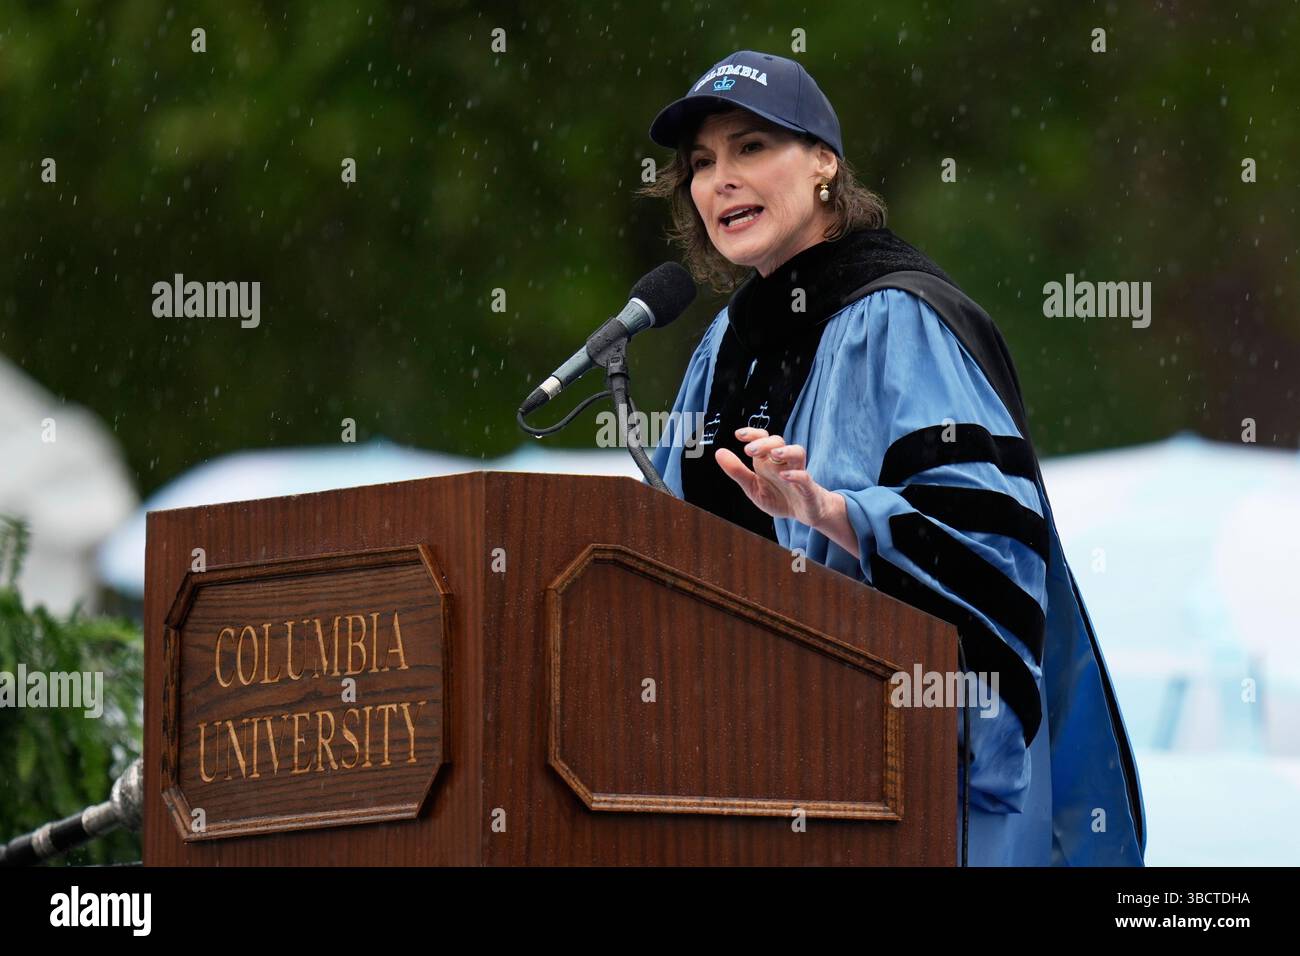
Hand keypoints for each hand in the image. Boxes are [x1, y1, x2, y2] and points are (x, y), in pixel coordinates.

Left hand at [714, 427, 833, 527]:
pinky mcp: (808, 489)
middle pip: (778, 442)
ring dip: (786, 451)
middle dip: (764, 443)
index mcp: (768, 461)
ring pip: (798, 452)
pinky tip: (784, 476)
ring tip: (773, 454)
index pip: (763, 438)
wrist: (804, 513)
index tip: (738, 435)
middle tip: (748, 451)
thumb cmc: (778, 497)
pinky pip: (805, 477)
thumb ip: (737, 471)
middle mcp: (783, 463)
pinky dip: (796, 475)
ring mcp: (797, 473)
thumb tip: (719, 452)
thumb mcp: (752, 487)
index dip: (752, 434)